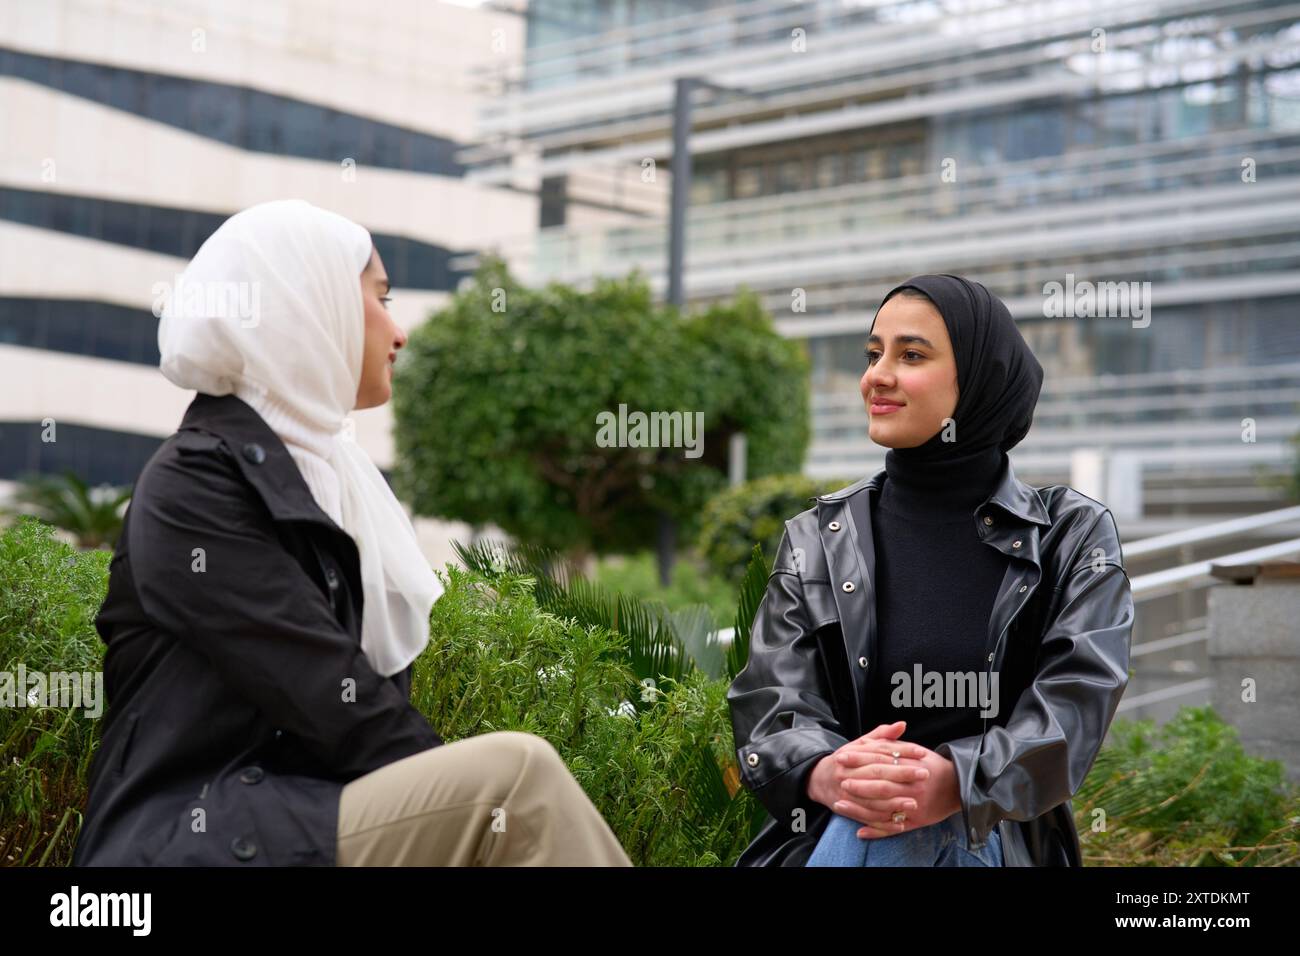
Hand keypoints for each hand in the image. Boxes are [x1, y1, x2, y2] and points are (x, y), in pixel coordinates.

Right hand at [806, 721, 930, 833]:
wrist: (819, 779)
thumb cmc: (846, 760)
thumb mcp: (860, 745)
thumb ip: (882, 736)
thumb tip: (902, 724)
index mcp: (853, 753)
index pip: (881, 751)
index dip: (902, 751)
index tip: (922, 753)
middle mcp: (848, 771)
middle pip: (878, 772)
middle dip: (903, 774)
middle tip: (925, 774)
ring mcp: (846, 791)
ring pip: (872, 797)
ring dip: (895, 801)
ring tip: (915, 802)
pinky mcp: (846, 808)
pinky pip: (866, 817)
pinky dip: (883, 821)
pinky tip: (900, 822)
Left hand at [838, 738, 960, 838]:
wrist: (958, 787)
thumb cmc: (931, 766)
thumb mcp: (913, 750)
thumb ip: (892, 743)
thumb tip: (869, 738)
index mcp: (910, 766)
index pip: (879, 760)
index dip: (859, 758)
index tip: (841, 756)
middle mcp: (912, 787)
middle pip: (880, 785)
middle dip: (858, 784)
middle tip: (840, 781)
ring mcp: (913, 806)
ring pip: (882, 809)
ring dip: (859, 809)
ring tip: (839, 804)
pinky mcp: (915, 822)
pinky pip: (892, 828)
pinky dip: (875, 831)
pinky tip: (859, 831)